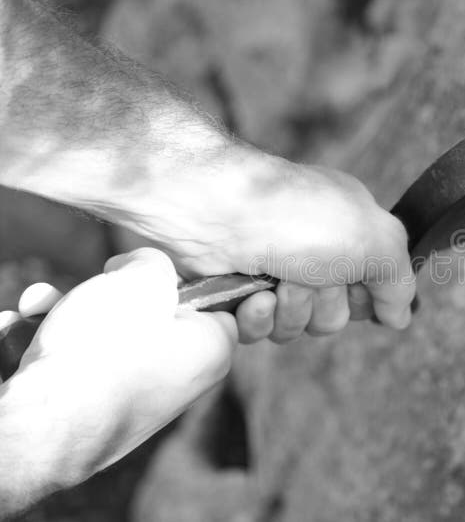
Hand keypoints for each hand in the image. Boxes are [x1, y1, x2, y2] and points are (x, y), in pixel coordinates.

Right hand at [0, 248, 236, 487]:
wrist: (45, 426)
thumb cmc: (105, 351)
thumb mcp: (142, 281)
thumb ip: (152, 263)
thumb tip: (144, 267)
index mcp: (212, 351)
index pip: (218, 302)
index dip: (186, 277)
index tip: (155, 271)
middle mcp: (182, 379)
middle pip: (152, 314)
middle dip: (108, 291)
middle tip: (95, 284)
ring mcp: (136, 397)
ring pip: (105, 334)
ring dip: (67, 311)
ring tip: (42, 303)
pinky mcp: (95, 411)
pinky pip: (78, 362)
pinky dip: (51, 343)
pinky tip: (21, 330)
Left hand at [136, 146, 415, 343]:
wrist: (215, 211)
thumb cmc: (297, 215)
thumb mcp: (375, 241)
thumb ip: (399, 281)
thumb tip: (402, 316)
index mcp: (349, 232)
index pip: (371, 288)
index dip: (364, 296)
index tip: (355, 282)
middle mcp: (313, 252)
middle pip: (335, 315)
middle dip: (324, 303)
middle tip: (310, 273)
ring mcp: (272, 273)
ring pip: (297, 327)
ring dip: (290, 309)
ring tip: (276, 279)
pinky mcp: (236, 293)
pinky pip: (259, 331)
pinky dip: (257, 316)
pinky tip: (251, 293)